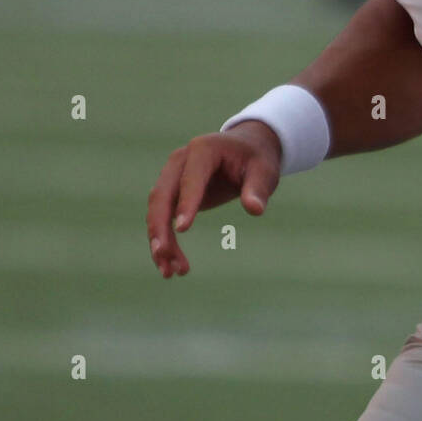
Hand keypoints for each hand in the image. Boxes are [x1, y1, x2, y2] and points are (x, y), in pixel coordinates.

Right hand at [146, 122, 281, 278]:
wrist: (247, 148)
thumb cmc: (256, 159)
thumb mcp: (264, 171)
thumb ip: (258, 189)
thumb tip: (255, 209)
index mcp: (203, 149)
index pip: (190, 178)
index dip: (186, 202)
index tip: (182, 229)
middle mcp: (180, 161)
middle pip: (162, 195)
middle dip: (160, 226)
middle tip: (164, 254)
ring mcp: (172, 176)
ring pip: (157, 210)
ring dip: (159, 240)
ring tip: (170, 271)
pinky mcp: (172, 192)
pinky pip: (162, 218)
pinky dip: (164, 241)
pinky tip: (170, 265)